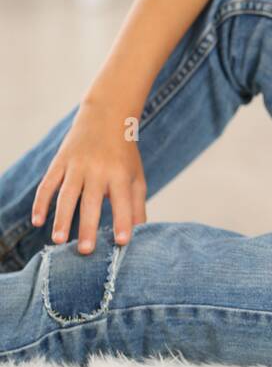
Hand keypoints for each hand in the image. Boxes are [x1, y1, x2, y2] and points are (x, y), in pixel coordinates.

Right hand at [30, 99, 147, 253]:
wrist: (106, 115)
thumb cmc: (124, 154)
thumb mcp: (136, 176)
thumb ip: (136, 205)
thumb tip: (139, 234)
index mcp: (120, 174)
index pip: (122, 201)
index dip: (123, 221)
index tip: (122, 242)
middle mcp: (98, 169)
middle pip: (92, 201)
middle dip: (88, 226)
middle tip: (85, 251)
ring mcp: (77, 165)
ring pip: (67, 194)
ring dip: (61, 217)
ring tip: (58, 241)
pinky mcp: (60, 161)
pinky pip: (47, 183)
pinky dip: (41, 202)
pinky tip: (37, 221)